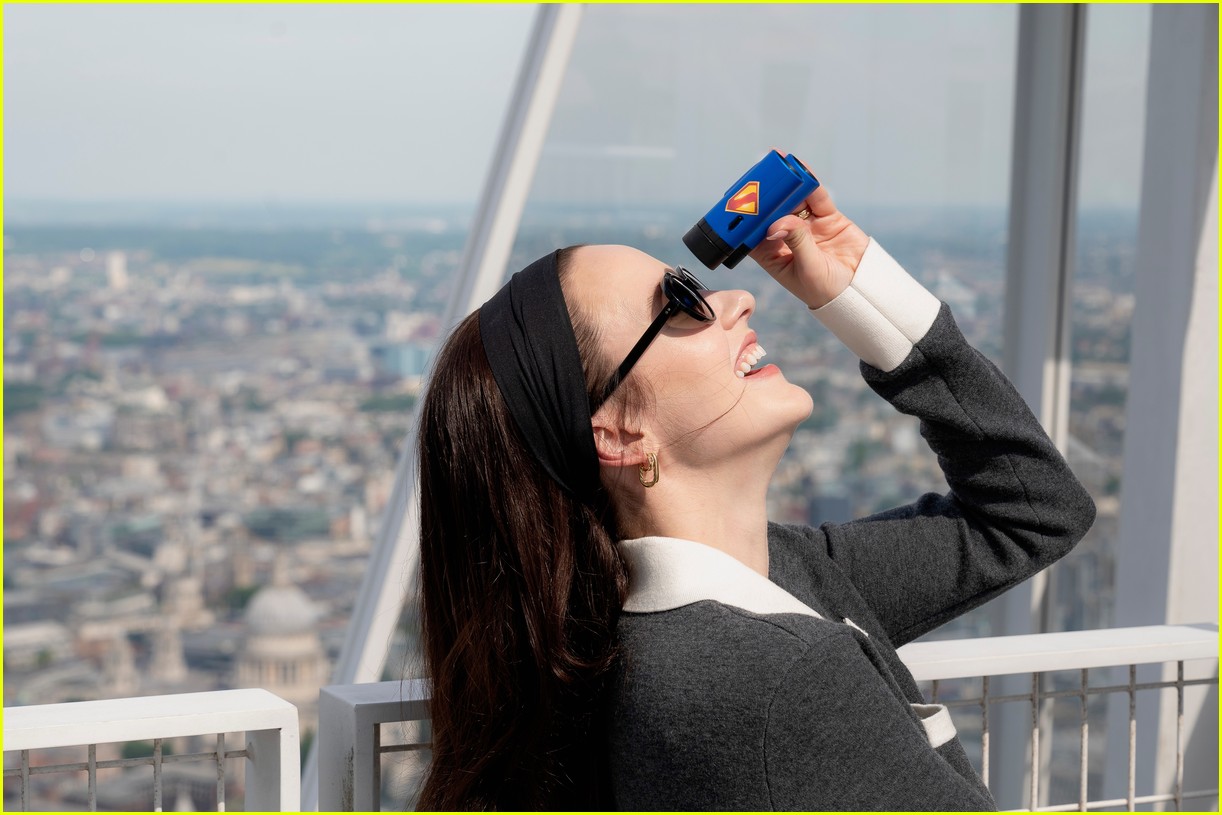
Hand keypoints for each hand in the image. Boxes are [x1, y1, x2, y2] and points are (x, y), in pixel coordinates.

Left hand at [748, 170, 868, 308]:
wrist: (861, 288)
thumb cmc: (828, 290)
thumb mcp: (808, 269)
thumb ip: (796, 242)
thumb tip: (779, 223)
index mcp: (774, 255)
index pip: (753, 233)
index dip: (746, 217)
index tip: (739, 202)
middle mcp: (787, 238)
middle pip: (771, 211)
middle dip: (764, 194)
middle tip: (757, 177)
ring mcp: (807, 226)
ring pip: (793, 199)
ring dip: (786, 184)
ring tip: (779, 166)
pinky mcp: (827, 217)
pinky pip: (816, 197)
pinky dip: (810, 184)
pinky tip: (803, 172)